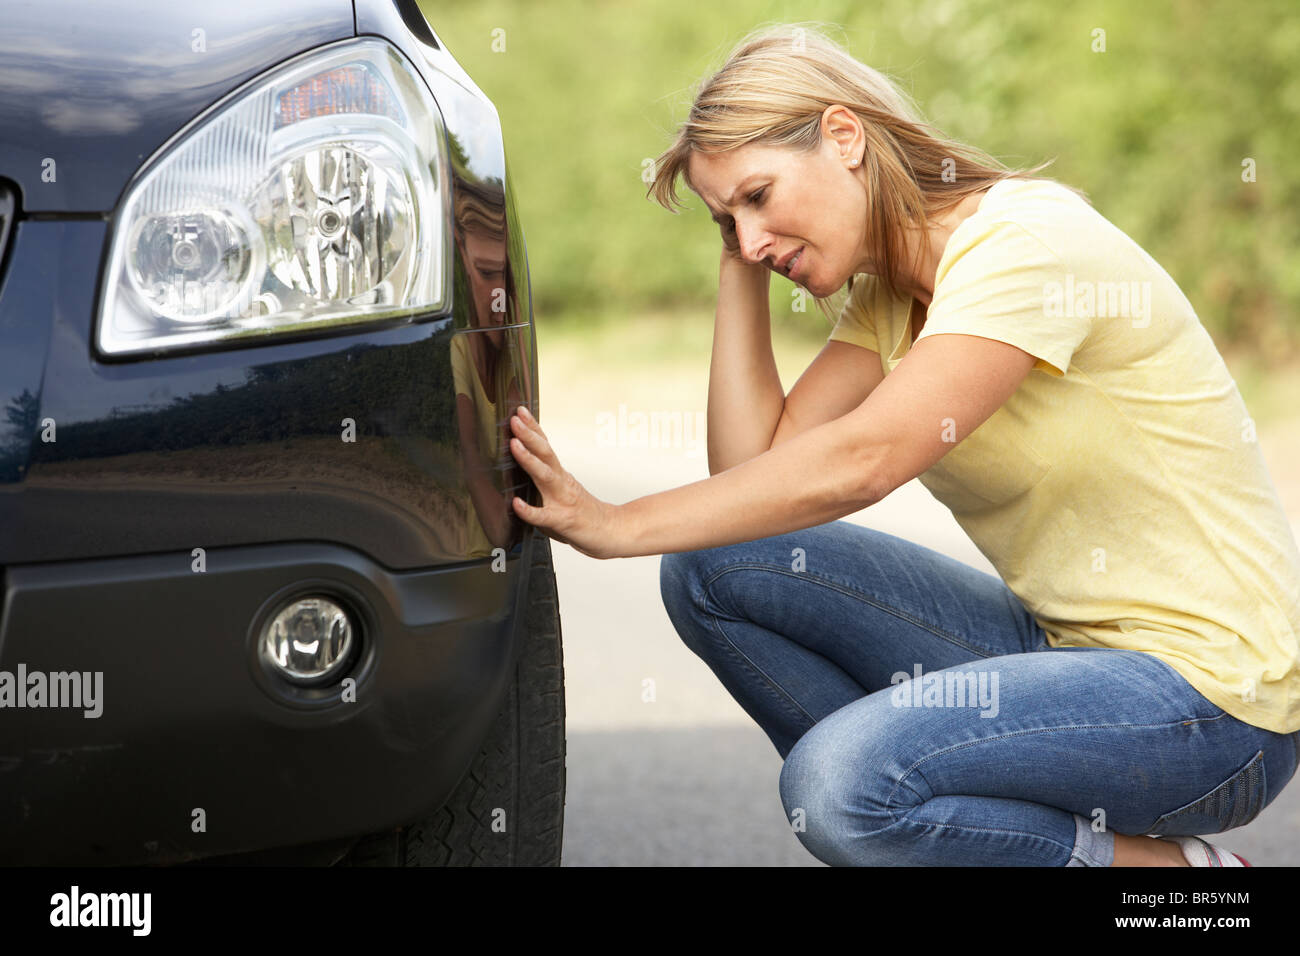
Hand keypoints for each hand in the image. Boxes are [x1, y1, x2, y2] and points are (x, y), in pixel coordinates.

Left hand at [508, 405, 621, 559]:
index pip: (545, 446)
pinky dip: (529, 510)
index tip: (521, 412)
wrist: (612, 531)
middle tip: (514, 420)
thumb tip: (517, 477)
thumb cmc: (584, 514)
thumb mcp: (562, 492)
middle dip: (529, 435)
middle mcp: (561, 483)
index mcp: (560, 475)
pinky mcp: (561, 521)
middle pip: (545, 454)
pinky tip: (517, 504)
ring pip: (545, 476)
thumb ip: (544, 484)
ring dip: (528, 459)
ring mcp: (562, 500)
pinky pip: (542, 516)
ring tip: (514, 444)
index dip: (533, 428)